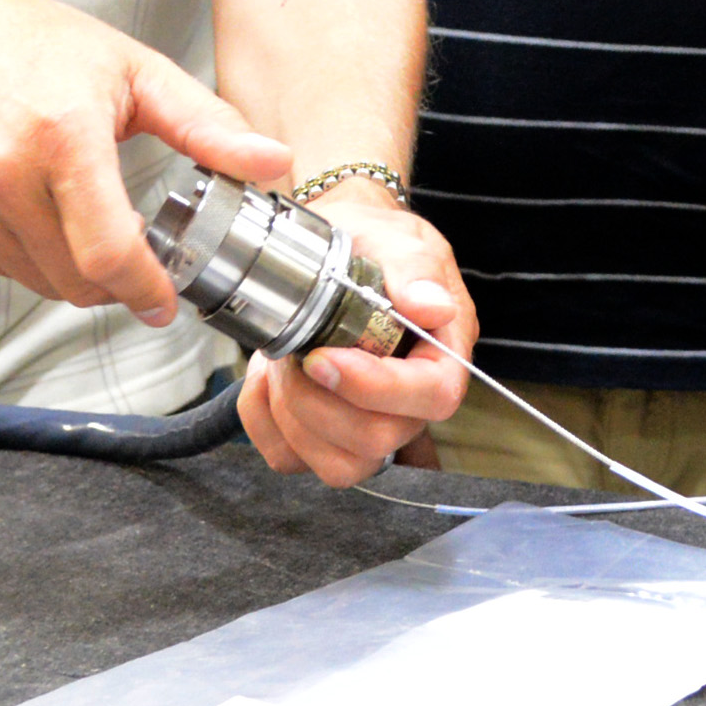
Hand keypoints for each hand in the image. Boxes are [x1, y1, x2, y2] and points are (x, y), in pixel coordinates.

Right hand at [0, 0, 289, 326]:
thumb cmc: (33, 43)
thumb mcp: (134, 69)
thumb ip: (207, 125)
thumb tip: (275, 161)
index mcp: (63, 136)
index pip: (107, 250)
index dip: (144, 289)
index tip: (166, 302)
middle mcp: (4, 174)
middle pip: (76, 279)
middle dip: (117, 282)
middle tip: (140, 255)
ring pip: (40, 282)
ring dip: (76, 273)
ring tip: (90, 221)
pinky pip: (4, 268)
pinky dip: (35, 258)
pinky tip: (44, 211)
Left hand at [237, 199, 473, 486]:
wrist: (334, 247)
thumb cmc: (373, 246)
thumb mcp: (400, 239)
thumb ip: (416, 269)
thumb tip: (432, 308)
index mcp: (443, 356)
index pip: (432, 397)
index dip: (375, 387)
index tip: (324, 357)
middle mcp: (410, 404)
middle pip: (376, 440)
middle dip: (319, 401)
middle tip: (295, 348)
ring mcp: (366, 426)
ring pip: (335, 465)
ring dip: (292, 413)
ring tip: (284, 358)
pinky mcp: (321, 438)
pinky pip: (287, 458)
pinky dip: (262, 417)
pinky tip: (268, 375)